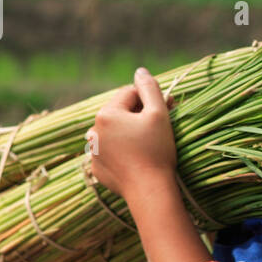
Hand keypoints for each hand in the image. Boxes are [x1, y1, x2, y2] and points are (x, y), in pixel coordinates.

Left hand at [86, 67, 176, 200]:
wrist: (149, 191)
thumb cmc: (156, 150)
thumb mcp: (158, 114)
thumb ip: (150, 88)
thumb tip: (140, 71)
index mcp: (106, 114)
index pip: (129, 94)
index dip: (150, 98)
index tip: (166, 108)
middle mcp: (94, 131)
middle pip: (121, 113)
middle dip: (140, 116)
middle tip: (161, 127)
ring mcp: (94, 152)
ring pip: (116, 133)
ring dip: (131, 133)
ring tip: (150, 144)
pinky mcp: (98, 169)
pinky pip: (112, 153)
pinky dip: (124, 152)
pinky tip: (139, 159)